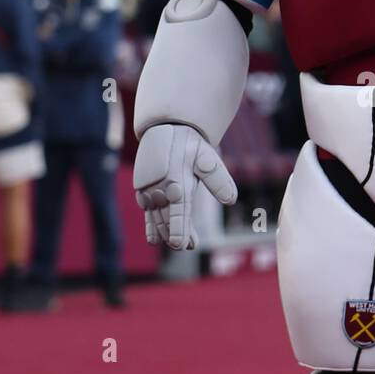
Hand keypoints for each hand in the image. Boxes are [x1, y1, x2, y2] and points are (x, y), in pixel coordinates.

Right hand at [133, 123, 236, 250]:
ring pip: (156, 218)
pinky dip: (152, 226)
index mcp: (176, 182)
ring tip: (179, 245)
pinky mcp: (143, 190)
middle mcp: (159, 189)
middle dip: (176, 235)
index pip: (178, 211)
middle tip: (187, 246)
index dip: (180, 229)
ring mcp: (149, 191)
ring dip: (165, 233)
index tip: (182, 245)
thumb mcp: (207, 156)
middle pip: (167, 219)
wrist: (165, 128)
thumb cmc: (189, 144)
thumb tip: (231, 200)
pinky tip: (156, 239)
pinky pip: (147, 213)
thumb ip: (218, 179)